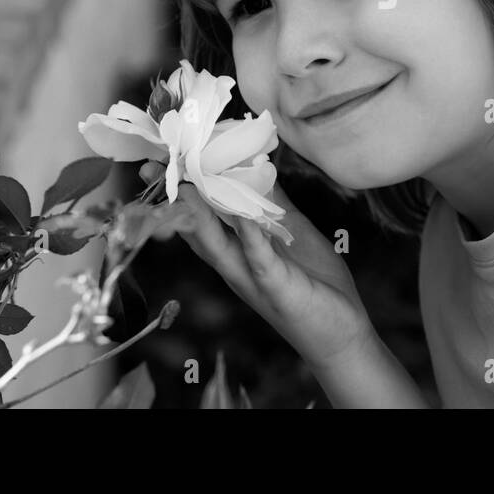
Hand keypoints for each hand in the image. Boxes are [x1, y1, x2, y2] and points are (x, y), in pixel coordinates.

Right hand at [139, 161, 373, 370]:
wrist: (340, 334)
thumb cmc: (316, 283)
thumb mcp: (292, 233)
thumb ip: (273, 204)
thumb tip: (258, 165)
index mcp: (236, 250)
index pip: (200, 215)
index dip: (182, 187)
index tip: (164, 158)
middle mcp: (234, 265)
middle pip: (195, 229)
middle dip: (174, 198)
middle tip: (152, 167)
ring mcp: (251, 278)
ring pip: (216, 246)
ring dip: (198, 215)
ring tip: (184, 184)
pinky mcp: (276, 288)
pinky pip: (260, 261)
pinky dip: (251, 238)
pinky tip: (245, 218)